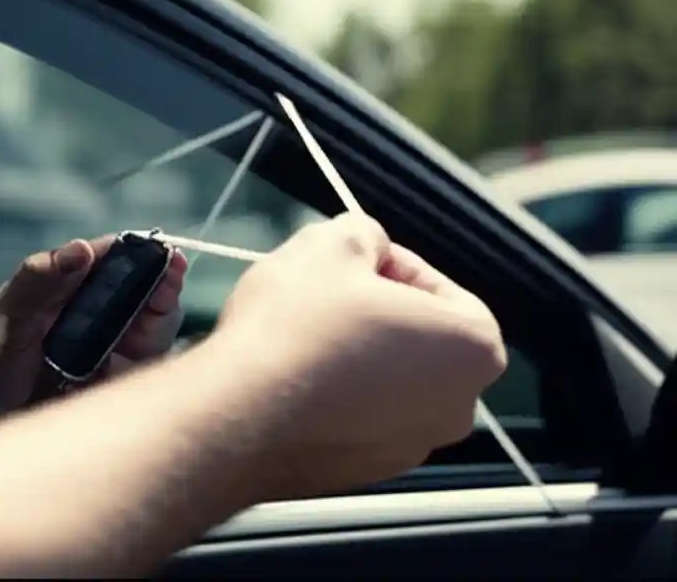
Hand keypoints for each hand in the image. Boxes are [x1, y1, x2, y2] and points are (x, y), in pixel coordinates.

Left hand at [0, 235, 187, 433]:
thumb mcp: (3, 323)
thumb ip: (38, 283)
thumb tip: (80, 248)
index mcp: (59, 293)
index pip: (107, 262)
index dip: (135, 252)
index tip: (156, 249)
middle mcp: (86, 321)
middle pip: (139, 294)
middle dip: (159, 283)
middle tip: (171, 274)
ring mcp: (102, 358)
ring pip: (150, 333)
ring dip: (160, 319)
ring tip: (161, 308)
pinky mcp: (109, 396)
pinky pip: (144, 379)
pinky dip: (157, 369)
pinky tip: (154, 360)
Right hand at [204, 213, 505, 500]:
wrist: (234, 417)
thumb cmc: (293, 327)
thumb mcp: (330, 244)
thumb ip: (365, 234)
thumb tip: (367, 247)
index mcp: (472, 348)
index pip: (441, 287)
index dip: (389, 264)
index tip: (348, 263)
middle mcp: (456, 407)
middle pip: (417, 338)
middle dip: (374, 312)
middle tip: (320, 295)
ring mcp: (410, 448)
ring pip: (385, 380)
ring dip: (351, 354)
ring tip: (297, 337)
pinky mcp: (362, 472)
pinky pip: (355, 418)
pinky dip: (331, 395)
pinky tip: (287, 377)